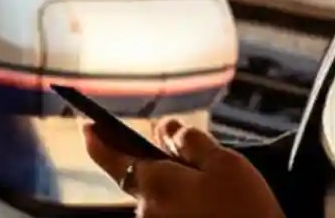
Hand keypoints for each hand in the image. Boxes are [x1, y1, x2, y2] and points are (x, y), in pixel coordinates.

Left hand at [83, 118, 285, 217]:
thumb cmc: (247, 212)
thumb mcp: (226, 165)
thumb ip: (190, 141)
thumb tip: (164, 128)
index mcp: (154, 184)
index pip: (112, 157)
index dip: (98, 140)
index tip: (87, 126)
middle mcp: (146, 211)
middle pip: (143, 178)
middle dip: (160, 165)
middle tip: (189, 157)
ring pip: (160, 199)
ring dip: (176, 189)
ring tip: (214, 190)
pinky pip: (171, 215)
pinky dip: (185, 207)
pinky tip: (213, 208)